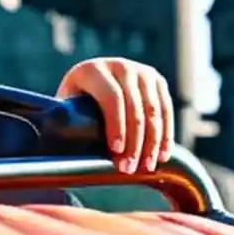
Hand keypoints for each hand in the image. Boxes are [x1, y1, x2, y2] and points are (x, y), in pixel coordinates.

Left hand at [56, 57, 172, 174]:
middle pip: (135, 106)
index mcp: (93, 70)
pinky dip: (166, 135)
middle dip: (134, 141)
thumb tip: (71, 145)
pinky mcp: (157, 81)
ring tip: (146, 167)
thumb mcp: (67, 108)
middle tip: (129, 168)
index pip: (111, 97)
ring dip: (152, 142)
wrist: (93, 82)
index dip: (116, 125)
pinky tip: (162, 155)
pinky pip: (166, 110)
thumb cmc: (75, 104)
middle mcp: (120, 66)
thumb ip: (69, 121)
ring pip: (154, 110)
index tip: (117, 151)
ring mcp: (141, 72)